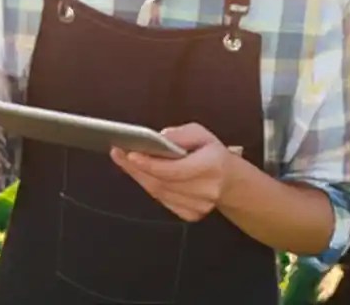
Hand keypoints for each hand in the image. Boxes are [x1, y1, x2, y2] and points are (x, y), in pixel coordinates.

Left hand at [110, 123, 236, 222]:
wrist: (231, 182)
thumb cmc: (213, 154)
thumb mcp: (202, 134)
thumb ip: (181, 135)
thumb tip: (159, 138)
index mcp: (212, 167)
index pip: (174, 170)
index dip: (149, 164)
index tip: (129, 154)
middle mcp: (206, 190)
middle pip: (162, 182)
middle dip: (136, 168)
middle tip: (118, 153)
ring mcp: (198, 206)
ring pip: (159, 192)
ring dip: (139, 176)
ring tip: (124, 160)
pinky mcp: (190, 214)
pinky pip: (162, 200)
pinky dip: (149, 186)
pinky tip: (140, 173)